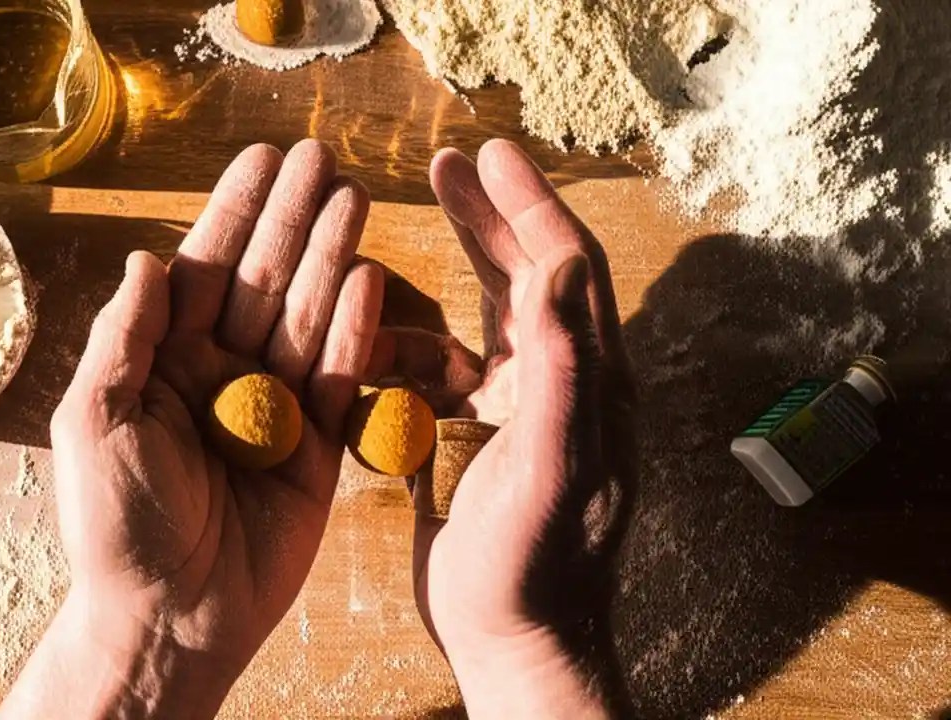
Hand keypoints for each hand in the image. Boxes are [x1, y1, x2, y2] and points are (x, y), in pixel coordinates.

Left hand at [0, 141, 383, 718]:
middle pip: (263, 280)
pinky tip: (364, 276)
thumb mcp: (97, 420)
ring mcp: (273, 407)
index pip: (205, 269)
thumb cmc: (116, 526)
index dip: (234, 212)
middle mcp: (221, 373)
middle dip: (290, 218)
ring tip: (348, 197)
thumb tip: (145, 260)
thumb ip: (124, 338)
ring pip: (305, 317)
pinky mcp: (317, 448)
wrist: (171, 616)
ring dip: (327, 256)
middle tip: (320, 157)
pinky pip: (338, 380)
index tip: (262, 158)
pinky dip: (352, 329)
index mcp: (165, 362)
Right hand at [404, 140, 636, 717]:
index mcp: (588, 384)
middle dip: (495, 216)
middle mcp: (563, 385)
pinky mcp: (486, 434)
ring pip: (491, 313)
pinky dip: (419, 336)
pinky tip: (384, 327)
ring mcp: (524, 408)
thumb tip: (561, 272)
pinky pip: (451, 365)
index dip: (532, 207)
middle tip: (451, 163)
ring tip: (417, 221)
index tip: (492, 155)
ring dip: (458, 265)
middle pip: (533, 277)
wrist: (515, 641)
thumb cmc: (533, 569)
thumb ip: (564, 373)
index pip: (569, 272)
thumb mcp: (550, 472)